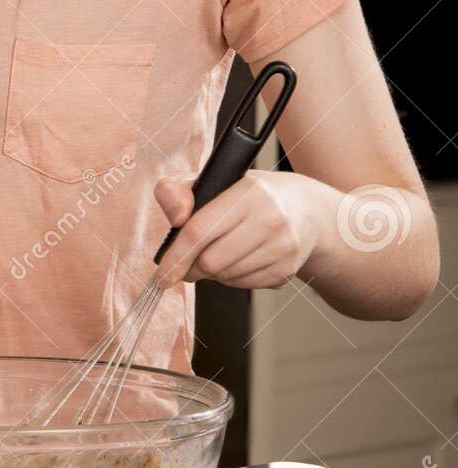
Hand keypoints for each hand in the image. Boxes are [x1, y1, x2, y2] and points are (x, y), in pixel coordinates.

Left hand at [153, 170, 325, 290]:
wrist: (305, 208)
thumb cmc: (248, 195)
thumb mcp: (212, 181)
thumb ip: (176, 191)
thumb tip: (175, 218)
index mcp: (249, 192)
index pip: (200, 231)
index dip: (176, 256)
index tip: (162, 274)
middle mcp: (271, 219)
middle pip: (211, 262)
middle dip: (192, 266)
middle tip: (190, 259)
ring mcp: (283, 247)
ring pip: (226, 277)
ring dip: (213, 272)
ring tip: (220, 252)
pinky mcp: (288, 269)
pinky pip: (244, 286)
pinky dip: (233, 278)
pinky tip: (239, 259)